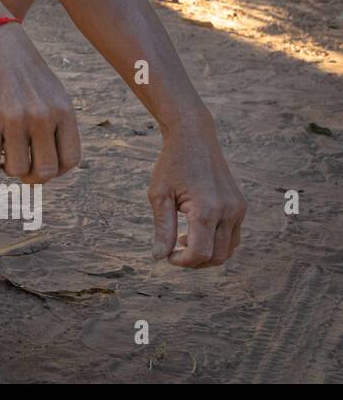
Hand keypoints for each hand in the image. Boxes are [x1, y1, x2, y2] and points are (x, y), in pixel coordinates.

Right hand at [0, 23, 80, 182]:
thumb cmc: (24, 72)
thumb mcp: (53, 94)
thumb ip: (57, 126)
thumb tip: (49, 169)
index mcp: (63, 110)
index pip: (70, 160)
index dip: (56, 170)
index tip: (42, 164)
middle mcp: (42, 115)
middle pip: (44, 171)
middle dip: (32, 176)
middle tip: (22, 167)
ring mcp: (14, 117)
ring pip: (16, 169)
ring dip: (9, 169)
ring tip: (5, 156)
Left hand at [148, 122, 244, 266]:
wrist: (194, 138)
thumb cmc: (172, 164)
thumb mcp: (159, 195)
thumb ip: (162, 228)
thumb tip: (160, 256)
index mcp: (207, 209)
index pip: (201, 252)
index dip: (182, 261)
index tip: (166, 255)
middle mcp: (229, 211)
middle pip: (218, 256)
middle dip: (194, 262)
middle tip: (173, 251)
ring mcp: (238, 209)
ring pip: (228, 249)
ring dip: (206, 254)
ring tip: (182, 240)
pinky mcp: (240, 206)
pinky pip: (232, 237)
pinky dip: (216, 243)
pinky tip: (194, 232)